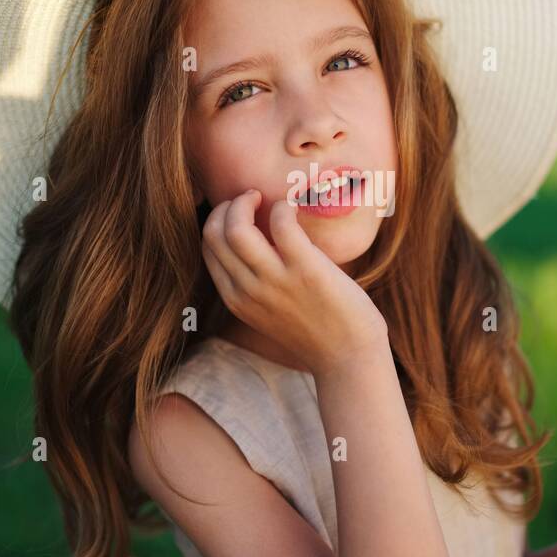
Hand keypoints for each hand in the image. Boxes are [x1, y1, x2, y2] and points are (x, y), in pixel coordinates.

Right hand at [201, 188, 387, 376]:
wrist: (348, 357)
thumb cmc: (317, 331)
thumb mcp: (270, 312)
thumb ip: (256, 284)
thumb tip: (258, 244)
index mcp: (236, 300)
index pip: (208, 248)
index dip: (219, 221)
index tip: (240, 213)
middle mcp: (248, 290)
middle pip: (214, 234)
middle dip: (228, 207)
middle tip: (251, 200)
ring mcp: (274, 280)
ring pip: (236, 228)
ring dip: (246, 202)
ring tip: (263, 199)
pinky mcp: (305, 269)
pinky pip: (281, 223)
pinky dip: (282, 207)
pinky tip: (292, 208)